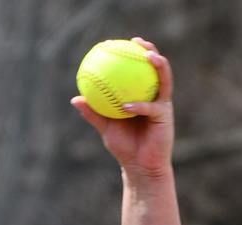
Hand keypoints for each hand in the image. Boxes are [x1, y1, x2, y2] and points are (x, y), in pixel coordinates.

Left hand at [70, 38, 174, 176]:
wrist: (140, 167)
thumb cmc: (124, 147)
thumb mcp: (106, 127)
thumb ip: (93, 112)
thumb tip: (75, 98)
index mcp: (142, 95)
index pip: (139, 70)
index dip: (132, 54)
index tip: (119, 43)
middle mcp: (155, 96)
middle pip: (156, 68)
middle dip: (150, 50)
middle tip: (138, 41)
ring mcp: (162, 105)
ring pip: (164, 80)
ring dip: (158, 65)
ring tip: (148, 56)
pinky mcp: (165, 117)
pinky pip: (151, 107)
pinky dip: (139, 106)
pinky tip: (127, 106)